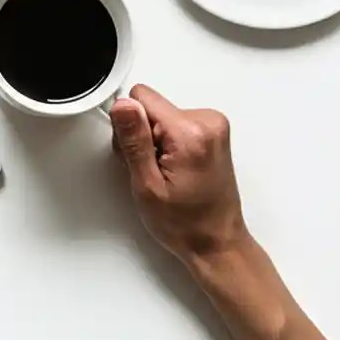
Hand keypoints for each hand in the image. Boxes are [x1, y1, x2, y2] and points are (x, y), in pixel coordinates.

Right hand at [109, 84, 247, 262]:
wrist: (216, 241)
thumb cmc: (186, 224)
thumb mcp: (148, 187)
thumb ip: (134, 141)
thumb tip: (123, 105)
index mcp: (191, 133)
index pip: (141, 98)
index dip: (130, 127)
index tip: (141, 156)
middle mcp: (208, 122)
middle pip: (151, 107)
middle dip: (142, 137)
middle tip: (152, 171)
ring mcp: (214, 125)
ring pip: (161, 115)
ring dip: (156, 143)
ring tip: (166, 174)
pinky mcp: (213, 131)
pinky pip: (175, 123)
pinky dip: (169, 144)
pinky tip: (175, 170)